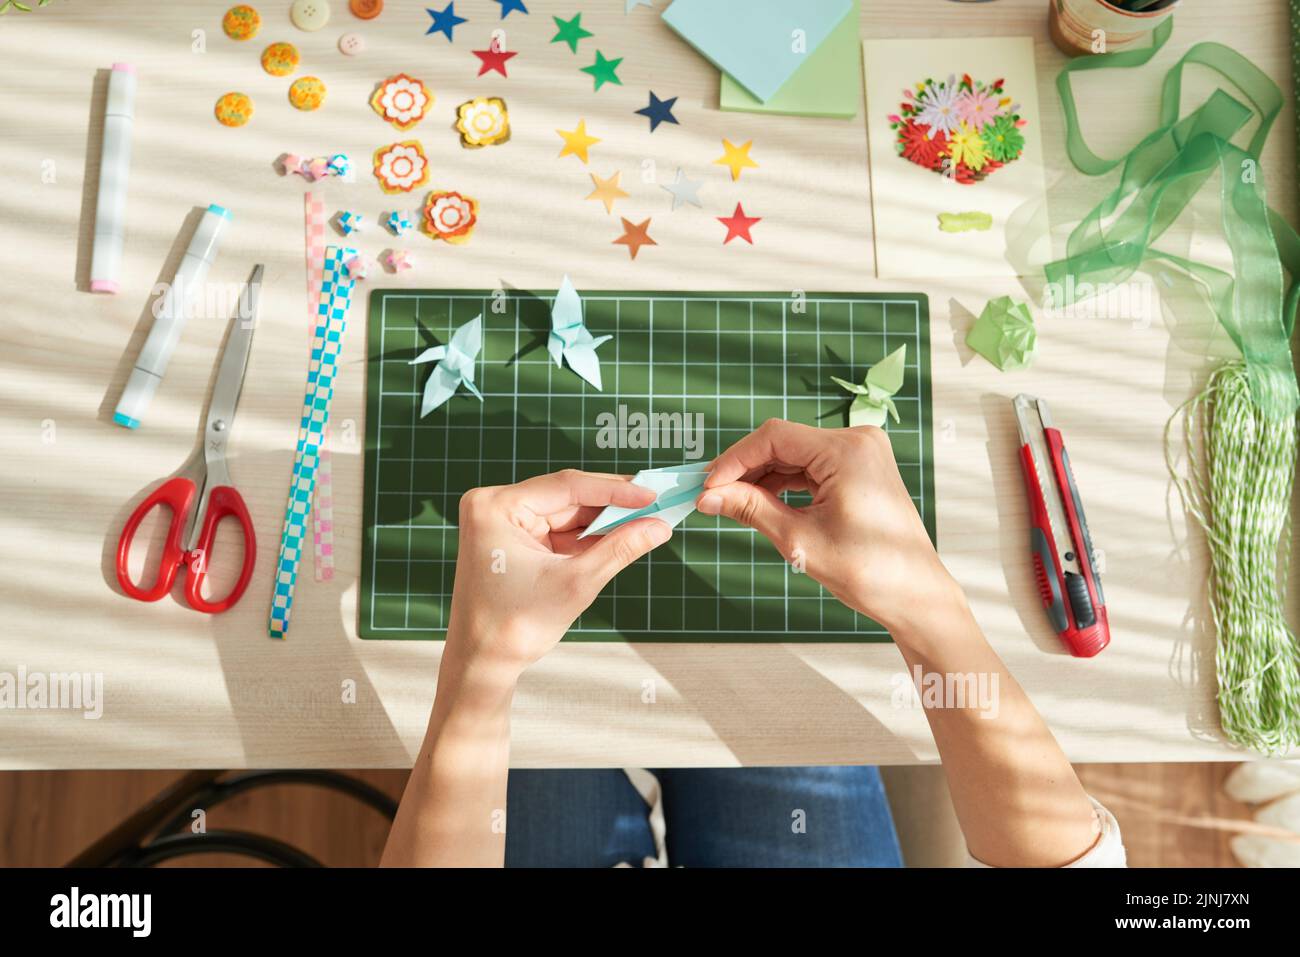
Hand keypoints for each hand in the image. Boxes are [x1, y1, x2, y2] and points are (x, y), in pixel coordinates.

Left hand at [446, 470, 670, 677]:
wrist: (482, 663)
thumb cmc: (514, 627)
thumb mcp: (576, 582)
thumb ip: (620, 548)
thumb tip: (659, 526)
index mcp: (495, 507)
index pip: (566, 487)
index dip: (615, 490)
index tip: (652, 493)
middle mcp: (493, 506)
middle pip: (566, 497)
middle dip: (611, 505)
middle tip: (655, 503)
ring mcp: (501, 522)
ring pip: (564, 513)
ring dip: (601, 521)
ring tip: (644, 519)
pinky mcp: (511, 539)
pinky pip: (555, 530)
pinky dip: (584, 536)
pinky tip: (617, 534)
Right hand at [697, 420, 959, 633]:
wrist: (913, 594)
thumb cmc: (868, 570)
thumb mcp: (799, 539)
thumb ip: (751, 509)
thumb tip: (709, 496)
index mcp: (847, 450)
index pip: (774, 437)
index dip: (734, 459)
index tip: (707, 485)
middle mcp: (857, 441)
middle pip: (783, 443)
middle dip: (745, 469)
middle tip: (710, 494)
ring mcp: (861, 454)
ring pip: (795, 455)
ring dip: (761, 477)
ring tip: (729, 502)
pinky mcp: (860, 469)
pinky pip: (811, 467)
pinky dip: (784, 483)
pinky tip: (759, 501)